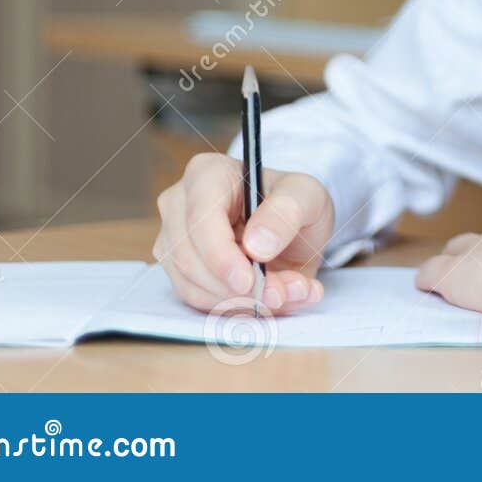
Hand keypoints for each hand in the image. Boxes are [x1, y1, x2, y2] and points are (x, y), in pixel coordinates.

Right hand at [152, 153, 334, 315]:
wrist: (291, 226)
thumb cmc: (294, 202)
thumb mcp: (307, 197)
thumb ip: (287, 213)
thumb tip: (257, 247)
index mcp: (207, 173)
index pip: (200, 217)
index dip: (220, 254)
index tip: (248, 280)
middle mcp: (180, 204)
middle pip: (189, 256)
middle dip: (234, 286)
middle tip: (279, 295)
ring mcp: (174, 239)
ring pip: (190, 284)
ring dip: (238, 301)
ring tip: (284, 294)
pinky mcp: (179, 271)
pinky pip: (197, 300)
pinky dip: (233, 308)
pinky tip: (266, 301)